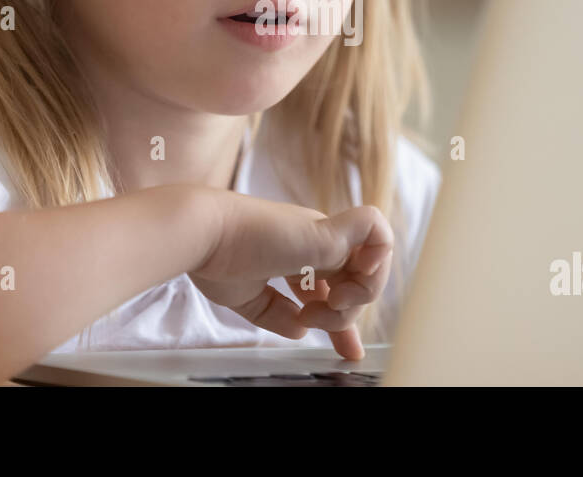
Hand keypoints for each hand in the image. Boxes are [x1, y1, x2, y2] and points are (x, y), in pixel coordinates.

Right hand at [189, 190, 393, 359]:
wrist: (204, 237)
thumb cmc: (216, 260)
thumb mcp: (250, 298)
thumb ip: (277, 314)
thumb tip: (303, 330)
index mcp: (298, 256)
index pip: (335, 290)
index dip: (344, 323)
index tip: (347, 352)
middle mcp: (316, 243)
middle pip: (356, 284)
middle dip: (345, 317)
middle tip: (310, 320)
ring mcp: (325, 235)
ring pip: (372, 267)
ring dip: (354, 300)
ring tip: (317, 310)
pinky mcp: (329, 230)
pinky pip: (377, 232)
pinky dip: (378, 258)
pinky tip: (347, 285)